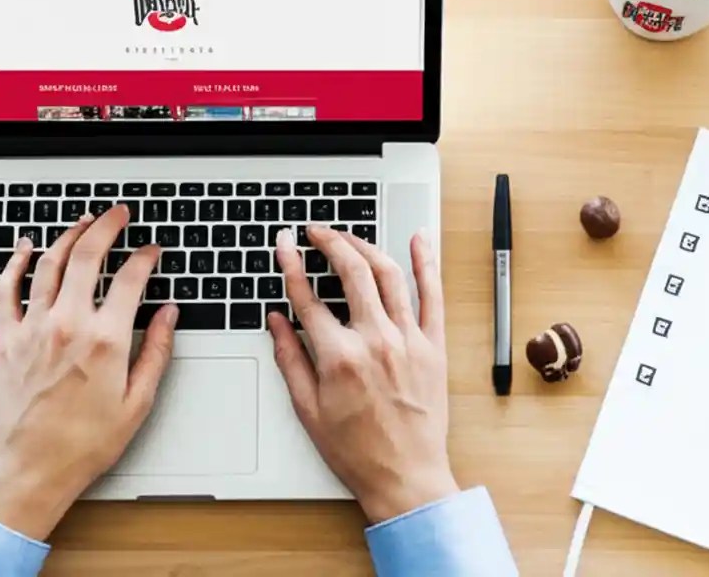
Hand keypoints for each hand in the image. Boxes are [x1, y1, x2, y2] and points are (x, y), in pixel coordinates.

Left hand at [0, 205, 177, 540]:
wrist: (32, 467)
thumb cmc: (84, 442)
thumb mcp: (139, 400)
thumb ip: (156, 350)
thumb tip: (168, 315)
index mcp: (106, 340)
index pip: (131, 278)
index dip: (145, 257)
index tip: (151, 251)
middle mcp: (68, 326)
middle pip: (87, 255)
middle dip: (107, 226)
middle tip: (118, 214)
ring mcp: (34, 329)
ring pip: (49, 263)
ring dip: (68, 235)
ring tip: (84, 222)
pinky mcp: (8, 339)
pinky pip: (7, 289)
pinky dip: (17, 263)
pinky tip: (27, 248)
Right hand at [270, 225, 456, 522]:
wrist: (406, 477)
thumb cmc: (357, 452)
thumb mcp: (308, 409)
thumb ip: (289, 358)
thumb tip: (275, 320)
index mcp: (339, 357)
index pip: (308, 297)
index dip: (292, 265)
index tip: (285, 246)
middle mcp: (376, 341)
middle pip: (351, 271)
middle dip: (330, 242)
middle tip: (316, 231)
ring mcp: (409, 340)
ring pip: (389, 274)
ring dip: (367, 246)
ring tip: (349, 236)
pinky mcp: (433, 346)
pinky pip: (432, 295)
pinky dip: (426, 263)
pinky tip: (418, 240)